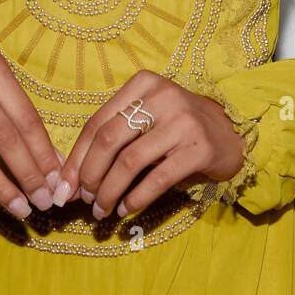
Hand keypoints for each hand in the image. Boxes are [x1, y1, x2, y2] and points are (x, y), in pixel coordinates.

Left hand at [52, 69, 246, 219]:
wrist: (230, 133)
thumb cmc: (177, 127)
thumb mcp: (147, 118)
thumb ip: (114, 136)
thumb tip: (72, 177)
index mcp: (143, 84)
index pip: (97, 122)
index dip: (77, 157)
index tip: (64, 185)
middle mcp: (162, 97)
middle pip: (109, 140)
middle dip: (90, 175)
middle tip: (83, 200)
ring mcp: (182, 121)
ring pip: (129, 162)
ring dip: (109, 192)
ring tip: (101, 210)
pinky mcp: (198, 148)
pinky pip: (157, 179)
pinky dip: (135, 198)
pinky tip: (125, 209)